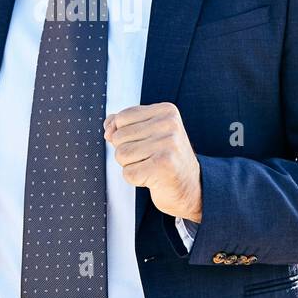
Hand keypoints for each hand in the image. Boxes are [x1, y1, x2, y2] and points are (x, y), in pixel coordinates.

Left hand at [103, 102, 201, 221]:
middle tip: (149, 158)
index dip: (124, 135)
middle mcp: (170, 124)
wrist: (190, 187)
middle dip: (126, 151)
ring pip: (121, 154)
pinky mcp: (164, 167)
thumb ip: (122, 124)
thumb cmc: (164, 158)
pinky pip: (128, 173)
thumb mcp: (146, 133)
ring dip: (130, 166)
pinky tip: (152, 178)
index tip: (146, 142)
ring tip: (150, 167)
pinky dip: (136, 179)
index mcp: (166, 110)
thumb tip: (107, 129)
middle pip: (119, 137)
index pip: (121, 118)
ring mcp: (169, 145)